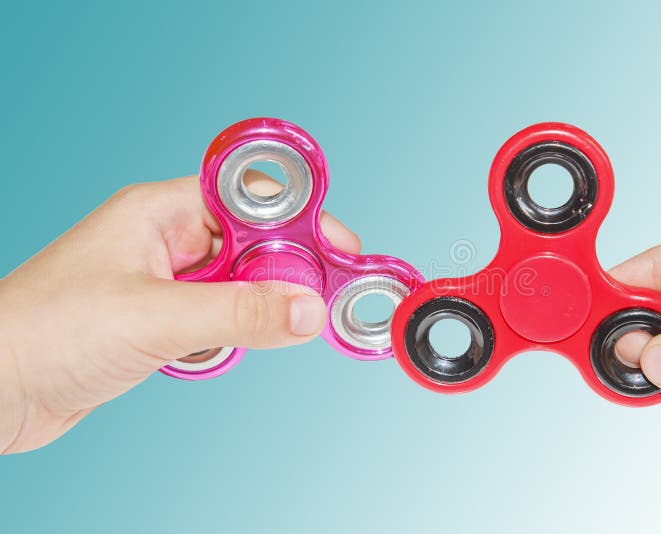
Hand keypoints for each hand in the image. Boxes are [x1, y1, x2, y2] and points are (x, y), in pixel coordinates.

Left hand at [0, 173, 360, 453]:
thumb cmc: (43, 331)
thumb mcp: (155, 318)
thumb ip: (238, 314)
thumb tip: (308, 310)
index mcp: (158, 212)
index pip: (246, 197)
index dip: (297, 216)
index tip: (339, 242)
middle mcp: (163, 241)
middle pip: (249, 243)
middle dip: (287, 270)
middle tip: (325, 295)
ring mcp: (161, 282)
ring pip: (236, 285)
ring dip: (257, 308)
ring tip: (283, 326)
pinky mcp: (157, 322)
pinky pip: (215, 320)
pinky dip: (230, 336)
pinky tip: (222, 352)